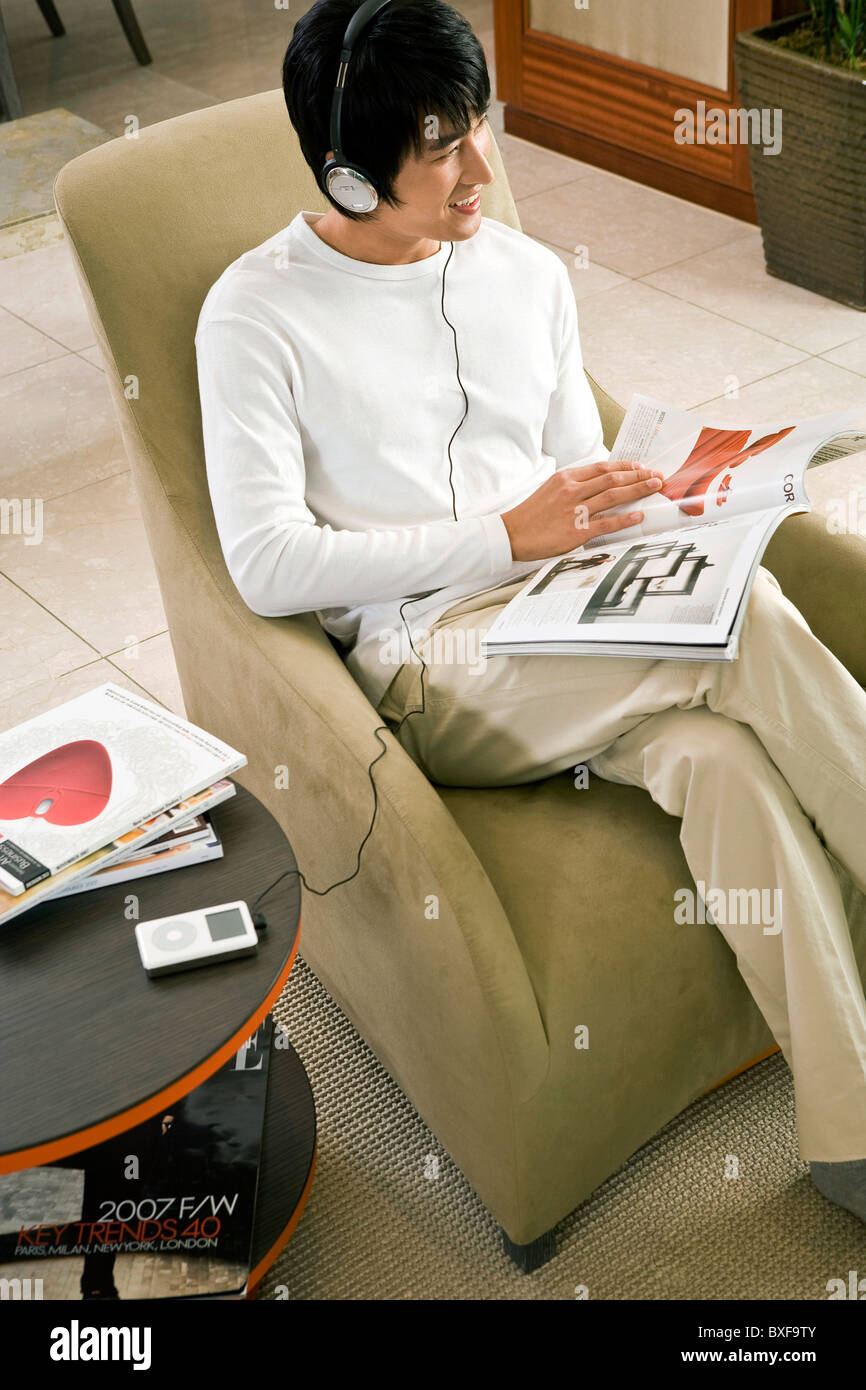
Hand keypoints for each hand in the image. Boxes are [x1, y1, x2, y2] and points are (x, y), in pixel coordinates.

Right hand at [500, 460, 664, 561]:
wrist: (512, 534)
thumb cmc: (531, 514)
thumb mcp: (550, 489)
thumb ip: (574, 484)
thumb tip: (599, 483)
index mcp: (566, 478)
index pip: (602, 468)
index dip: (625, 466)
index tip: (640, 467)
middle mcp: (572, 490)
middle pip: (613, 479)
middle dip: (639, 476)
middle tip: (656, 475)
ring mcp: (575, 510)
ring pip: (614, 496)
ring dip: (638, 490)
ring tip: (654, 487)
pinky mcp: (576, 531)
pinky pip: (606, 522)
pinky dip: (625, 518)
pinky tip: (639, 514)